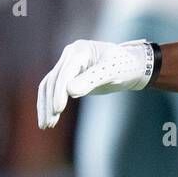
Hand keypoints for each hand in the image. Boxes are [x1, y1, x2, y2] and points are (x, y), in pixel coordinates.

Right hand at [37, 39, 156, 129]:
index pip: (65, 73)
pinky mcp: (68, 75)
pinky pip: (54, 89)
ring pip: (49, 85)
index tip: (58, 110)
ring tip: (47, 126)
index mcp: (81, 50)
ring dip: (45, 105)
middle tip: (49, 124)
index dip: (60, 91)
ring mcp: (68, 64)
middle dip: (49, 102)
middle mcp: (70, 55)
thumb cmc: (125, 66)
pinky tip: (51, 119)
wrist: (132, 65)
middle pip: (53, 80)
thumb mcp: (112, 72)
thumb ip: (92, 80)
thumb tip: (70, 91)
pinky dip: (51, 103)